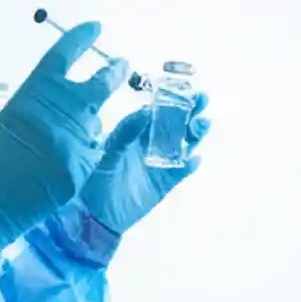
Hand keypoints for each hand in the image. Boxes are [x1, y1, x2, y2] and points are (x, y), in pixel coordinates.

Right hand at [0, 23, 129, 274]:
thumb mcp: (4, 125)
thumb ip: (36, 111)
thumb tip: (59, 109)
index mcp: (32, 94)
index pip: (65, 54)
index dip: (82, 38)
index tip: (96, 27)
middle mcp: (58, 113)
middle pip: (100, 85)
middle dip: (114, 74)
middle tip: (123, 66)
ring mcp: (73, 143)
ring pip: (96, 127)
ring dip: (87, 129)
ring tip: (59, 144)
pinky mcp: (80, 172)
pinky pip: (91, 157)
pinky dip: (81, 159)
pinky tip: (57, 170)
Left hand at [79, 92, 210, 233]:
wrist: (96, 214)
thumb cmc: (96, 178)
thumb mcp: (107, 152)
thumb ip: (126, 133)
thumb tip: (146, 111)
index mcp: (135, 132)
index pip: (157, 111)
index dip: (171, 99)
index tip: (183, 88)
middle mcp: (151, 144)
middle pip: (176, 123)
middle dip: (191, 110)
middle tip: (203, 97)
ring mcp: (161, 162)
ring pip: (184, 143)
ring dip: (195, 133)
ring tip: (204, 123)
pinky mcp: (166, 182)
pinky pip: (182, 171)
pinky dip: (190, 165)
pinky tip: (196, 159)